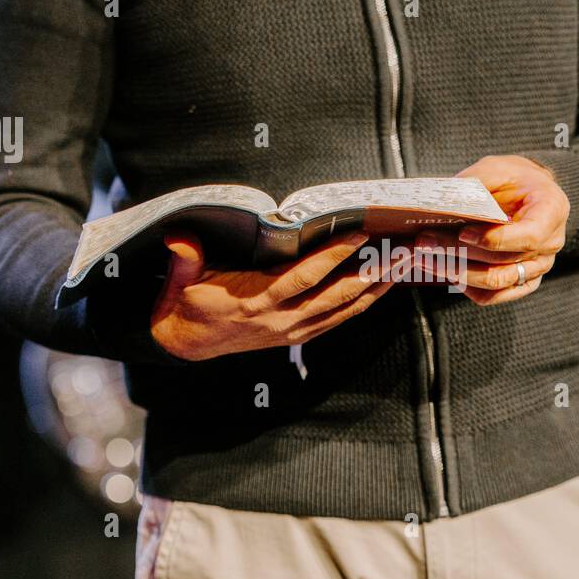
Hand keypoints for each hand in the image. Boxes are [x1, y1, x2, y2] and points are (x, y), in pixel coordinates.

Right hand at [150, 231, 400, 361]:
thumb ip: (184, 257)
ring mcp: (292, 331)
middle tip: (400, 251)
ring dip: (374, 289)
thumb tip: (177, 236)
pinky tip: (379, 289)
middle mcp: (280, 319)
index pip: (304, 276)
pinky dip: (361, 305)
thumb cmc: (187, 303)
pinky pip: (337, 321)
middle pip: (336, 295)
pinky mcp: (297, 337)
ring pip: (343, 310)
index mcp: (256, 299)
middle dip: (371, 272)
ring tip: (401, 268)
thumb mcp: (180, 279)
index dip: (333, 255)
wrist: (186, 343)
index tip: (358, 235)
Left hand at [415, 155, 567, 305]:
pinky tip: (441, 270)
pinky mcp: (520, 282)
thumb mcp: (499, 168)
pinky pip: (493, 296)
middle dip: (460, 254)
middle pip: (504, 262)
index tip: (462, 233)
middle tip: (424, 242)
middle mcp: (549, 246)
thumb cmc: (515, 178)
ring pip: (496, 283)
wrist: (530, 192)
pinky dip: (466, 286)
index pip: (528, 237)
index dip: (496, 239)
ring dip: (456, 272)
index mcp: (552, 213)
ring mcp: (537, 268)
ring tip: (424, 258)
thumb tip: (442, 203)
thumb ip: (477, 183)